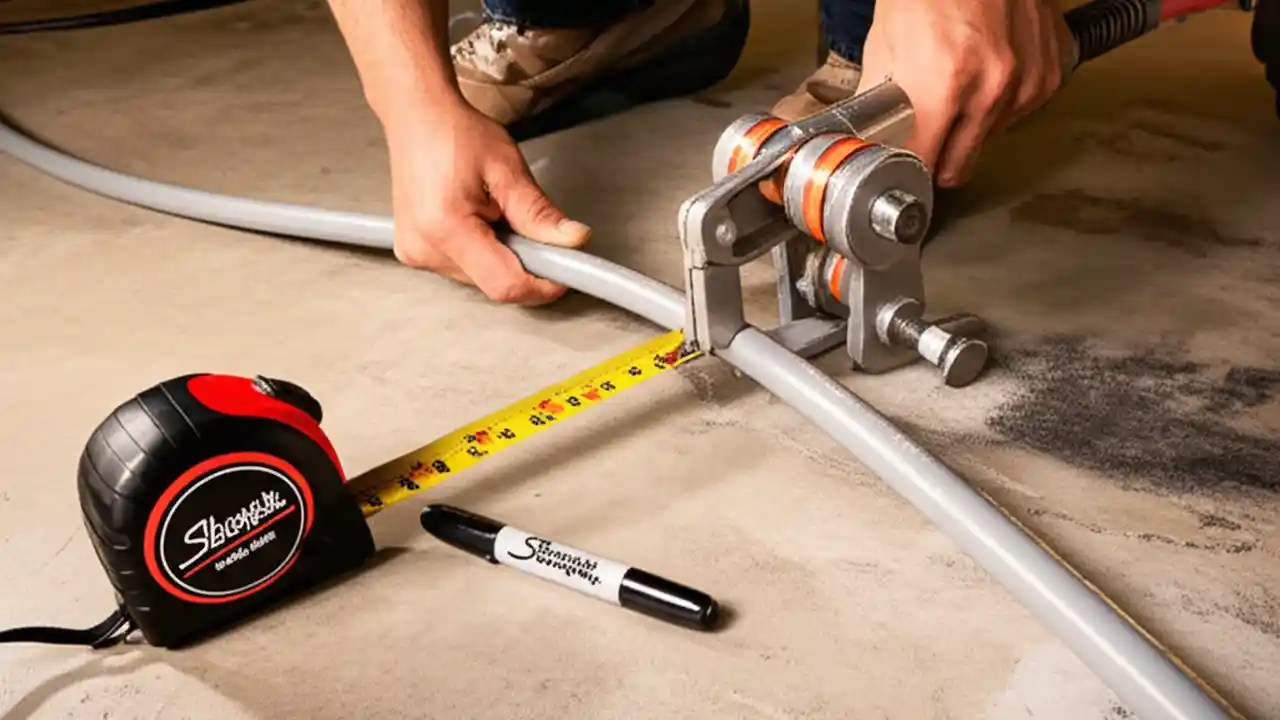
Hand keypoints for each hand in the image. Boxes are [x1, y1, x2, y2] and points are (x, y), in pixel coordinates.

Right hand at [385, 101, 591, 304]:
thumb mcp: (507, 168)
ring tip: (495, 213)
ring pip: (481, 280)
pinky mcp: (414, 254)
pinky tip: (478, 220)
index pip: (505, 284)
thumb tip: (574, 240)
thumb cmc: (455, 134)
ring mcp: (416, 254)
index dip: (542, 284)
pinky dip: (483, 252)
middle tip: (527, 223)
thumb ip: (540, 212)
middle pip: (494, 283)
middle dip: (523, 262)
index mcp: (445, 227)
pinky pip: (464, 269)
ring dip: (502, 257)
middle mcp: (424, 249)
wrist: (416, 118)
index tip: (565, 268)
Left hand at [857, 0, 1073, 186]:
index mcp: (944, 86)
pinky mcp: (1050, 75)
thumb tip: (870, 138)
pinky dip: (1001, 102)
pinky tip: (986, 74)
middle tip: (927, 136)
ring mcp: (1026, 84)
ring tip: (958, 86)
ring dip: (972, 127)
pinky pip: (1019, 113)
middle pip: (959, 165)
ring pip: (989, 140)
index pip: (922, 162)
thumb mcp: (883, 48)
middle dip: (938, 157)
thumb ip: (878, 103)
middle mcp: (991, 89)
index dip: (908, 168)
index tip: (902, 170)